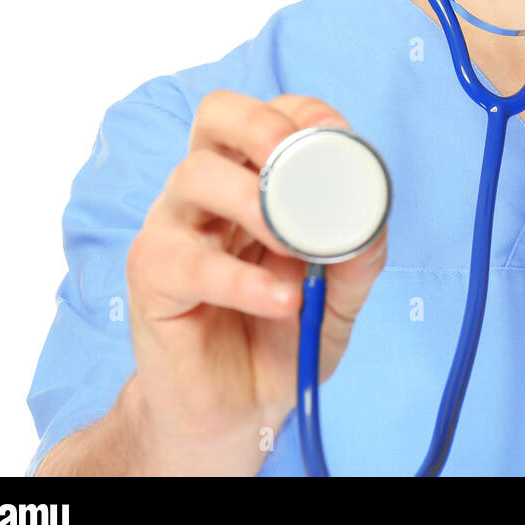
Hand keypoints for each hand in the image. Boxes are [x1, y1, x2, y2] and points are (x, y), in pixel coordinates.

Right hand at [125, 91, 388, 473]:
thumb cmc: (281, 335)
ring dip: (254, 202)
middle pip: (216, 116)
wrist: (235, 411)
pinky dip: (243, 280)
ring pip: (195, 176)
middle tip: (301, 162)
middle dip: (262, 125)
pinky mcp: (152, 277)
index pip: (267, 114)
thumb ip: (358, 260)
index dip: (303, 113)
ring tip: (294, 245)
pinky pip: (190, 263)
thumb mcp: (337, 297)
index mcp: (248, 177)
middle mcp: (205, 189)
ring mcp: (173, 228)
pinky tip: (281, 300)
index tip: (341, 137)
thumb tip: (372, 226)